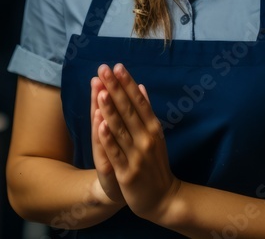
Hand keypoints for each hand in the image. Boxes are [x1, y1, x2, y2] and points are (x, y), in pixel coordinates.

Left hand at [95, 63, 180, 223]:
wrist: (163, 198)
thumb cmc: (156, 163)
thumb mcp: (156, 135)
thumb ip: (147, 111)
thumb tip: (140, 87)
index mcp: (153, 128)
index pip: (138, 101)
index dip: (127, 83)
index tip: (118, 66)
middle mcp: (147, 139)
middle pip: (129, 110)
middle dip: (116, 88)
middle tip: (104, 69)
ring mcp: (137, 156)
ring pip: (121, 129)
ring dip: (111, 110)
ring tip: (101, 91)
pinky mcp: (127, 173)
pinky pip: (116, 153)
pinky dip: (108, 139)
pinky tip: (100, 125)